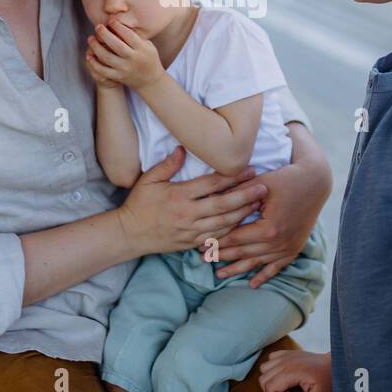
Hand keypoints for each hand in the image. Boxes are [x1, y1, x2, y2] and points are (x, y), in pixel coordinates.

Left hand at [86, 21, 164, 90]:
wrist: (151, 80)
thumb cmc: (147, 57)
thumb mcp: (147, 44)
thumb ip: (135, 35)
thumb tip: (119, 22)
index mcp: (142, 48)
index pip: (128, 35)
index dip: (118, 26)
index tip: (111, 21)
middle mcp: (133, 59)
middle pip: (116, 45)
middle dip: (104, 34)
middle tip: (97, 27)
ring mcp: (125, 69)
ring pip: (107, 57)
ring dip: (96, 47)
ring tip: (90, 38)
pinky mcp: (118, 77)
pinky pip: (103, 71)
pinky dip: (94, 63)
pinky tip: (89, 55)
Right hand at [114, 146, 266, 255]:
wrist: (128, 234)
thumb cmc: (139, 204)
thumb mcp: (149, 180)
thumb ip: (168, 164)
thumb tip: (183, 148)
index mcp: (179, 195)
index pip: (211, 184)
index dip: (232, 177)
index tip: (249, 170)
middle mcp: (187, 214)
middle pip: (223, 204)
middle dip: (246, 196)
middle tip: (263, 188)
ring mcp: (190, 231)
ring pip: (223, 223)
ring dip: (243, 213)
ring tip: (258, 204)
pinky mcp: (191, 243)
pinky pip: (216, 237)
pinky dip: (231, 230)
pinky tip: (242, 223)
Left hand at [212, 123, 330, 287]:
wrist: (315, 182)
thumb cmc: (285, 178)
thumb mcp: (260, 183)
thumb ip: (238, 193)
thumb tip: (212, 198)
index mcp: (268, 228)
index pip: (235, 239)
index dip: (216, 242)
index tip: (200, 246)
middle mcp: (279, 242)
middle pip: (244, 252)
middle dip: (221, 256)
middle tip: (202, 260)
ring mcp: (288, 247)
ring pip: (257, 262)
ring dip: (237, 269)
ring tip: (219, 274)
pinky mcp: (295, 248)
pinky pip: (277, 266)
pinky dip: (264, 276)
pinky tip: (252, 284)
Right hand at [258, 350, 332, 391]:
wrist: (336, 364)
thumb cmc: (329, 378)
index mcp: (291, 371)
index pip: (270, 388)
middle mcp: (285, 361)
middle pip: (263, 379)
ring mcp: (285, 356)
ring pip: (264, 369)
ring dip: (271, 381)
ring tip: (286, 387)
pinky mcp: (287, 354)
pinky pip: (270, 359)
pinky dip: (272, 370)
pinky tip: (284, 377)